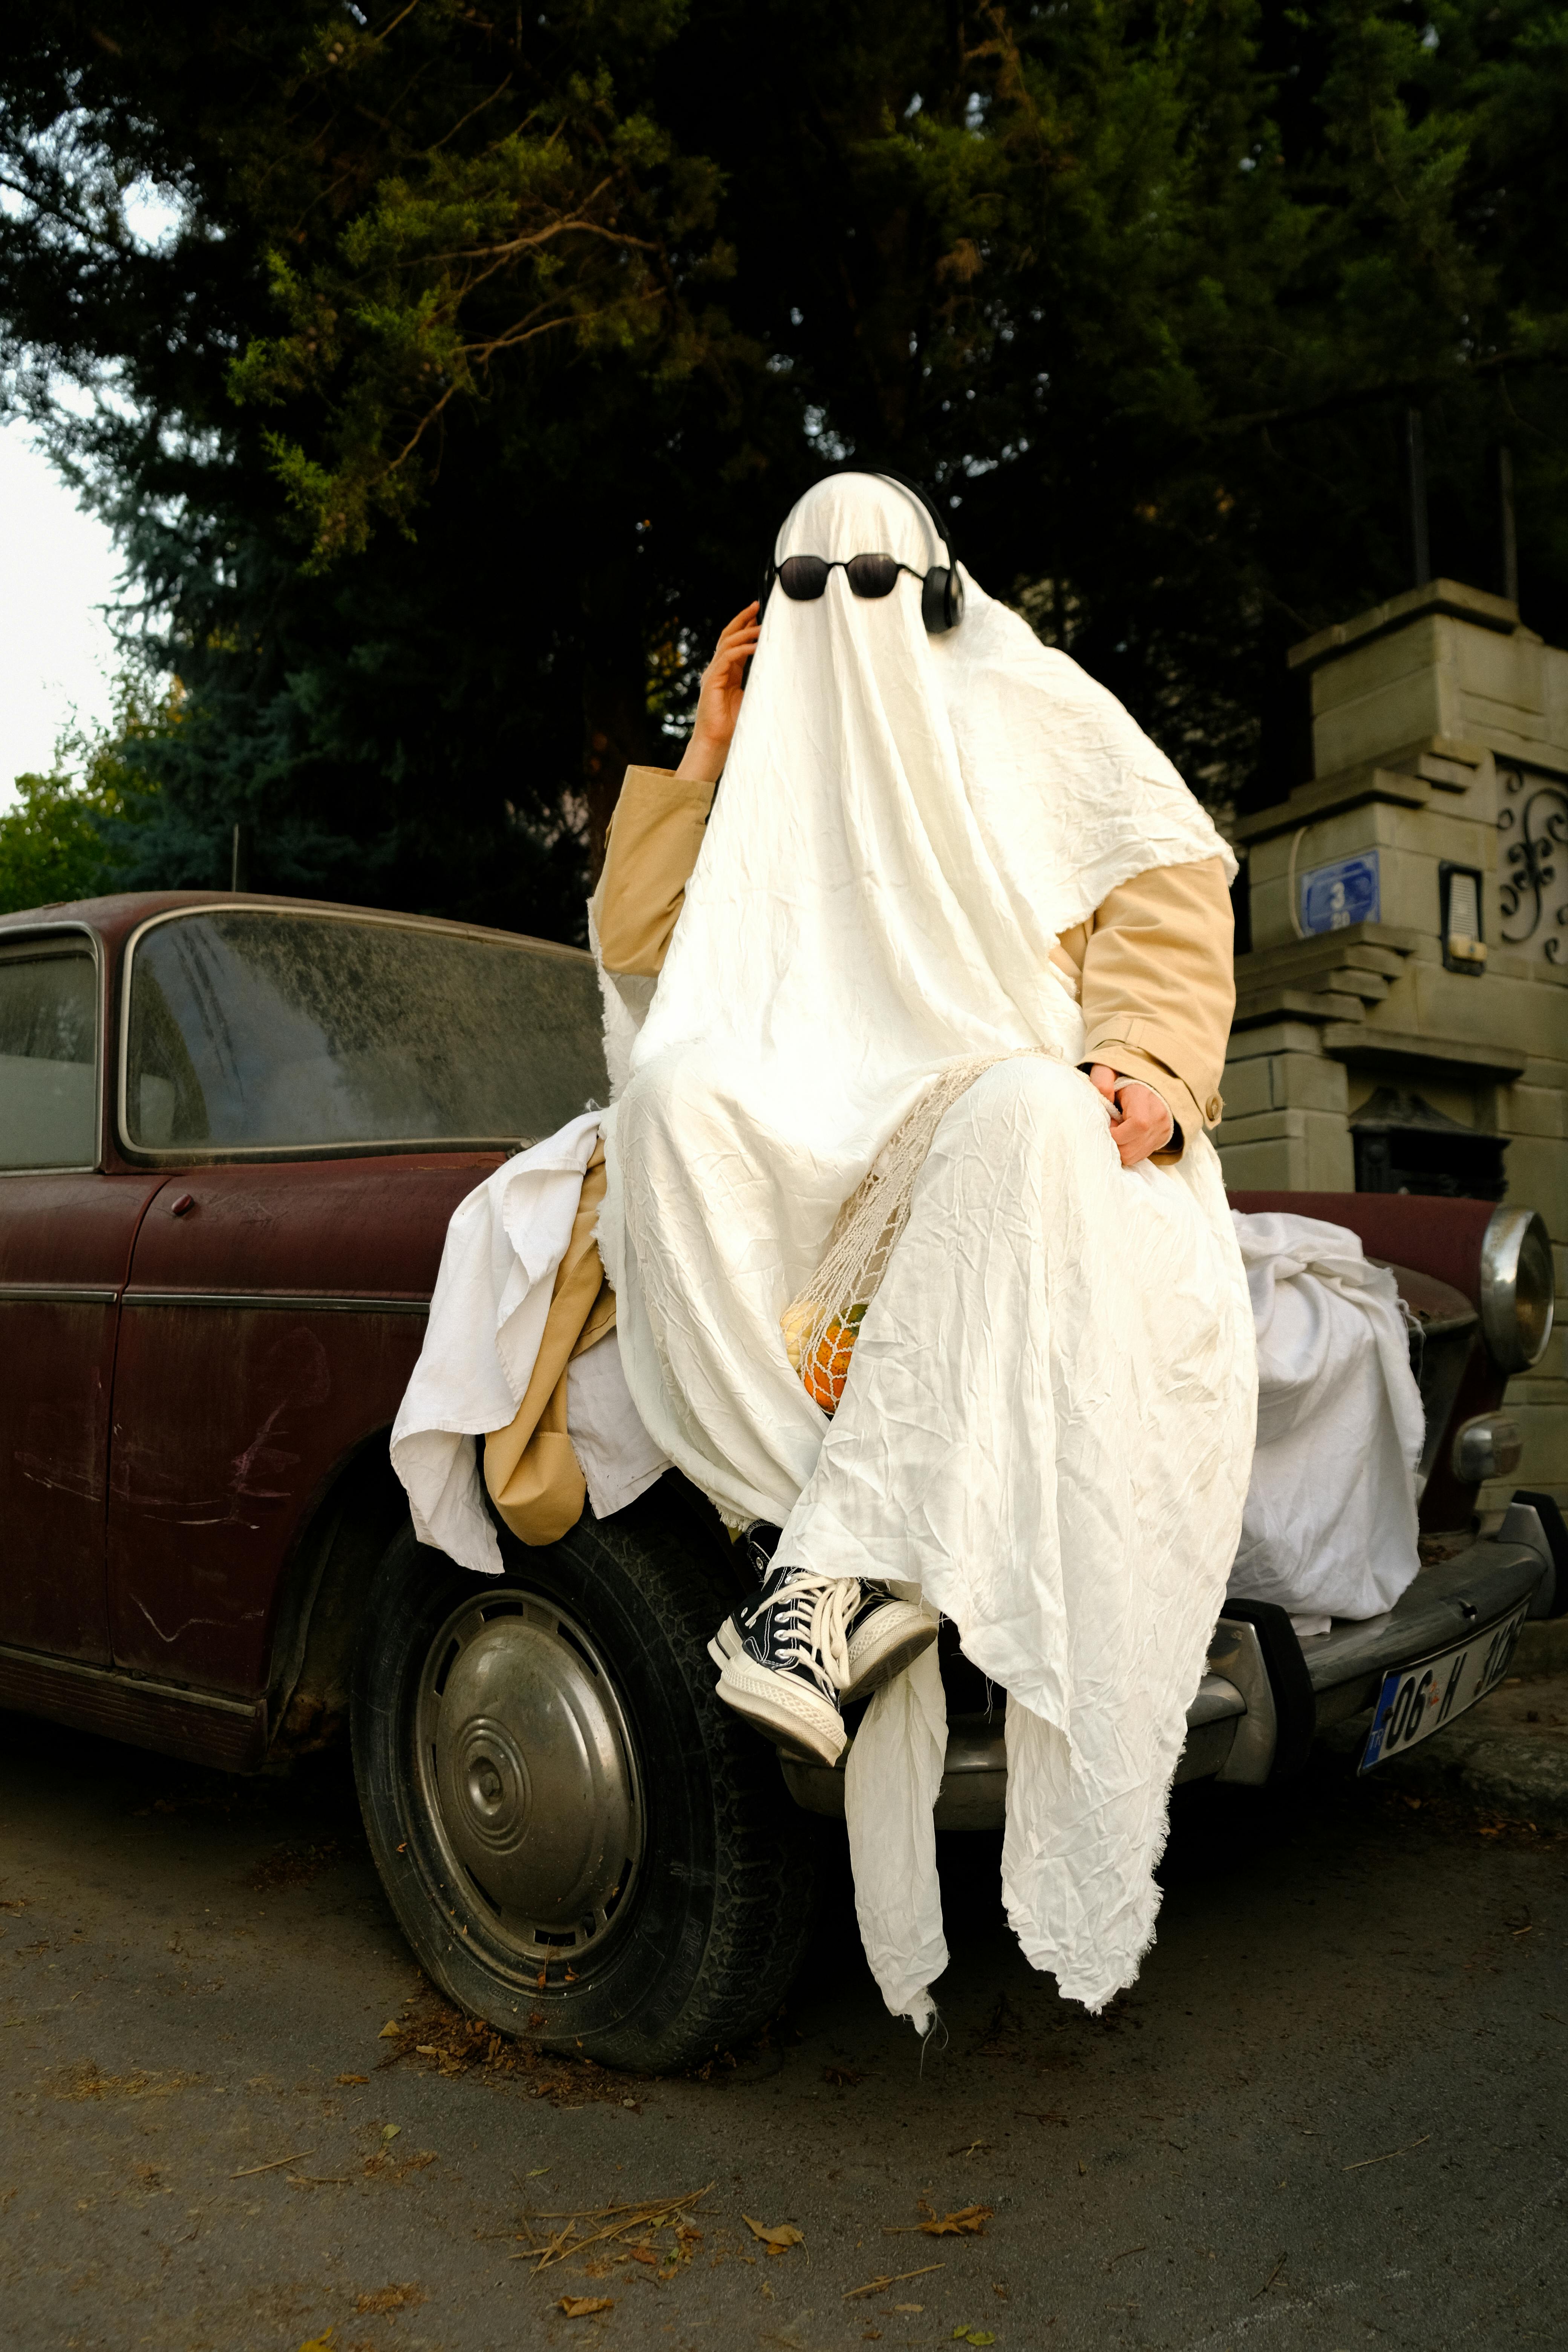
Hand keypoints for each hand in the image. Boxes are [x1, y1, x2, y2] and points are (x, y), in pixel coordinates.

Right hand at [674, 602, 760, 782]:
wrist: (716, 742)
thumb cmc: (733, 724)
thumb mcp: (751, 697)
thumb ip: (758, 680)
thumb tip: (776, 667)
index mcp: (726, 671)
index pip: (735, 642)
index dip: (745, 626)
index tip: (758, 613)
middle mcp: (717, 669)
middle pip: (728, 636)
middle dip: (742, 619)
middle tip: (756, 605)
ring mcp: (712, 673)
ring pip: (727, 643)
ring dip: (745, 632)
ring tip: (761, 625)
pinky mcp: (711, 680)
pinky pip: (727, 658)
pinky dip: (742, 649)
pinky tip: (756, 646)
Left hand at [1087, 1063, 1174, 1167]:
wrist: (1147, 1083)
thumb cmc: (1122, 1078)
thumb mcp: (1108, 1071)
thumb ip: (1102, 1081)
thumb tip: (1104, 1097)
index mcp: (1145, 1098)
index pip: (1138, 1124)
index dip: (1117, 1132)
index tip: (1108, 1122)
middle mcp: (1158, 1116)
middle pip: (1132, 1147)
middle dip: (1114, 1142)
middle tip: (1110, 1127)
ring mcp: (1162, 1130)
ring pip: (1134, 1156)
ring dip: (1120, 1148)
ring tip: (1117, 1131)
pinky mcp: (1162, 1139)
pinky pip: (1139, 1156)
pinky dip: (1128, 1150)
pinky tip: (1125, 1136)